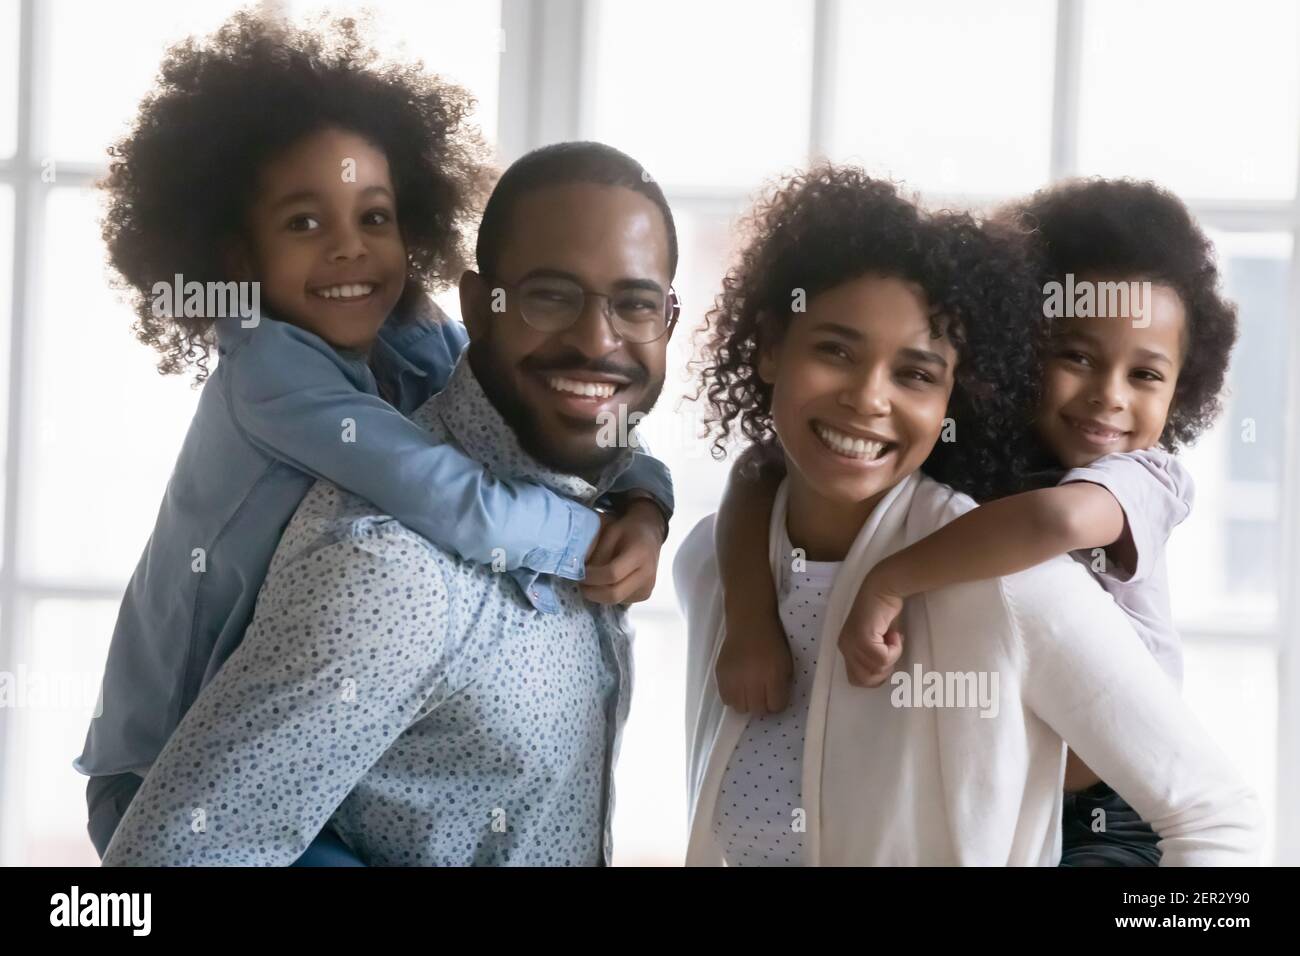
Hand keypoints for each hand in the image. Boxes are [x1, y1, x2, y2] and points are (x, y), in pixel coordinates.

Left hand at [580, 500, 663, 604]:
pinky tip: (606, 583)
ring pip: (616, 600)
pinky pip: (621, 600)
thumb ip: (598, 553)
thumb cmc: (628, 531)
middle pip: (614, 594)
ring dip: (599, 595)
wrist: (650, 536)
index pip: (612, 574)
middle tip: (581, 584)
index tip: (580, 573)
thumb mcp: (610, 532)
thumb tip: (581, 573)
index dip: (593, 576)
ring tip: (592, 581)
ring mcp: (647, 588)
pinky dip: (608, 595)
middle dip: (592, 592)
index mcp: (639, 554)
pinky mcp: (645, 595)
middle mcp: (647, 575)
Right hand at [715, 613, 792, 713]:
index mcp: (773, 675)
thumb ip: (782, 685)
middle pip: (757, 710)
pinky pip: (726, 699)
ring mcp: (734, 678)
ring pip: (740, 708)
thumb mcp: (787, 663)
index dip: (777, 703)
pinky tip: (737, 687)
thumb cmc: (772, 641)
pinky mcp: (720, 675)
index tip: (776, 696)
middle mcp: (752, 680)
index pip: (775, 706)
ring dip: (746, 702)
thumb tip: (776, 704)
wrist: (749, 622)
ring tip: (748, 691)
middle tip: (762, 694)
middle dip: (762, 704)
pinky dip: (733, 697)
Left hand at [838, 569, 904, 687]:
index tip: (887, 658)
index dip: (876, 676)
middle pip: (866, 679)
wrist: (884, 588)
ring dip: (892, 655)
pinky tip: (893, 634)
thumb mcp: (879, 641)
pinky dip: (895, 649)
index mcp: (847, 649)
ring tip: (892, 638)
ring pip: (877, 668)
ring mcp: (852, 642)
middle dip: (885, 669)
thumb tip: (881, 673)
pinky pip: (882, 658)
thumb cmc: (885, 613)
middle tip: (891, 649)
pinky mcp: (862, 637)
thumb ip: (874, 657)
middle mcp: (845, 647)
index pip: (857, 680)